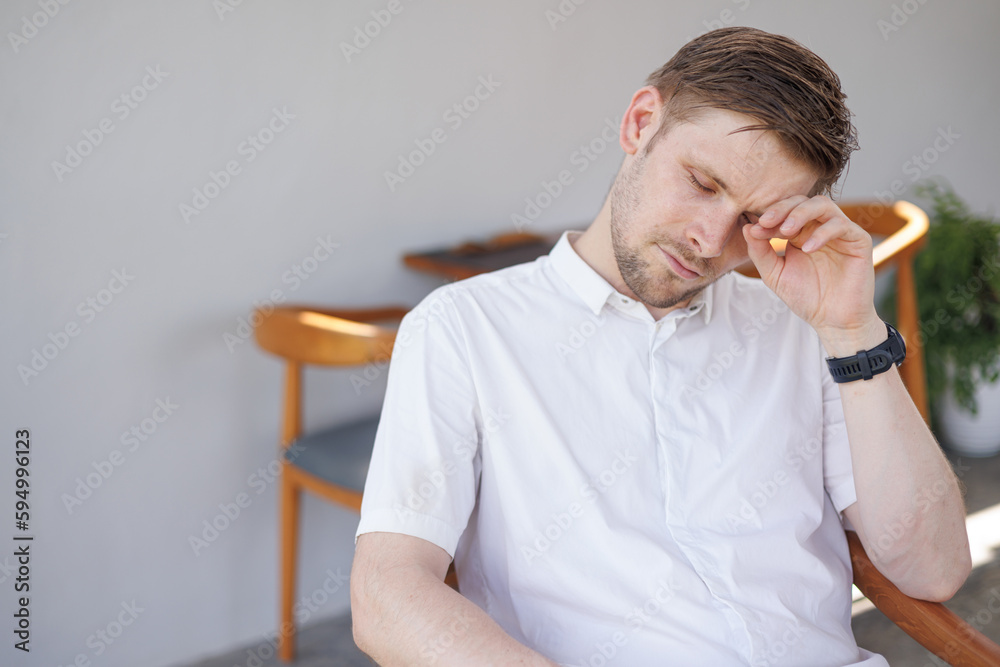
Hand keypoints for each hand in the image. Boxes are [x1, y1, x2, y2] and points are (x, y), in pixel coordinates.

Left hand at [741, 195, 884, 354]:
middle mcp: (819, 228)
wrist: (832, 320)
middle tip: (766, 222)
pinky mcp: (858, 240)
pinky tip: (807, 249)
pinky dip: (822, 233)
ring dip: (800, 214)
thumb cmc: (804, 297)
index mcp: (799, 233)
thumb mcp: (775, 275)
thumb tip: (747, 227)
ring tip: (785, 231)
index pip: (784, 212)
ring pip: (822, 205)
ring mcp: (840, 232)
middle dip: (782, 209)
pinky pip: (841, 225)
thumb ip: (760, 252)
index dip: (768, 217)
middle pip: (801, 201)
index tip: (754, 228)